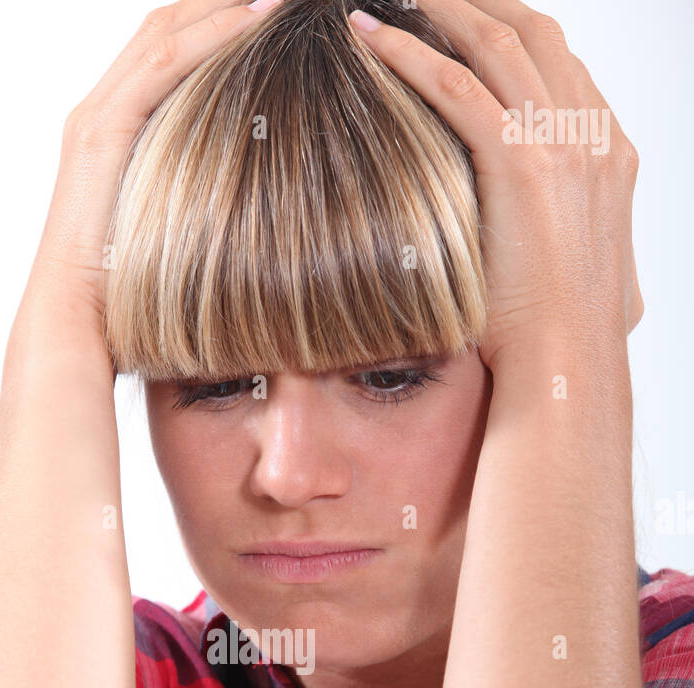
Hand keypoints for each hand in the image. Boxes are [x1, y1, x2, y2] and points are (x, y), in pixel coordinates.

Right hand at [20, 0, 282, 337]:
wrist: (75, 322)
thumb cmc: (126, 295)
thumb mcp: (173, 231)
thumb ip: (198, 199)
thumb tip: (257, 204)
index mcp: (114, 130)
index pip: (167, 48)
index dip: (216, 19)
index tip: (272, 11)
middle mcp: (100, 111)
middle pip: (165, 25)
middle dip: (220, 1)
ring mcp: (97, 118)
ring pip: (164, 32)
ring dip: (225, 7)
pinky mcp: (102, 133)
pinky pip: (163, 64)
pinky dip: (211, 36)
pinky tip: (256, 20)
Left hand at [348, 1, 643, 372]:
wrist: (567, 360)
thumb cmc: (565, 333)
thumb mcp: (586, 275)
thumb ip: (570, 239)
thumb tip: (556, 253)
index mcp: (610, 153)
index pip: (558, 63)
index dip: (508, 32)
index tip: (464, 22)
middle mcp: (592, 134)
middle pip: (532, 30)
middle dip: (476, 2)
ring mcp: (561, 143)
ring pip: (495, 40)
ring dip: (439, 7)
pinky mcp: (521, 162)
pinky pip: (457, 85)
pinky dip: (409, 52)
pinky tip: (369, 37)